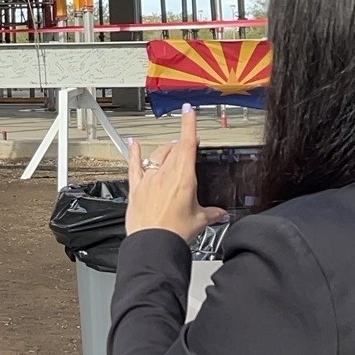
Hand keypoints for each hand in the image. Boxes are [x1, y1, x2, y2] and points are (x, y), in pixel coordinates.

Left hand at [125, 106, 226, 243]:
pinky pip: (134, 165)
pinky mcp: (136, 187)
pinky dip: (134, 153)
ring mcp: (149, 179)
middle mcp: (164, 174)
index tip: (188, 110)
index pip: (187, 144)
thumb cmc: (174, 233)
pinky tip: (133, 144)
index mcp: (183, 177)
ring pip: (157, 155)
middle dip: (180, 143)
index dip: (188, 124)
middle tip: (187, 142)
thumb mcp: (199, 221)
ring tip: (170, 146)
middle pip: (173, 148)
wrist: (153, 243)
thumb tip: (222, 214)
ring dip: (164, 148)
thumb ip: (212, 214)